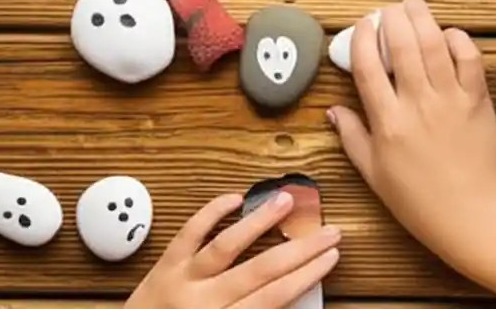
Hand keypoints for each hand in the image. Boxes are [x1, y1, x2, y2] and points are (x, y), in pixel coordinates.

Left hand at [125, 193, 340, 308]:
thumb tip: (288, 295)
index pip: (275, 297)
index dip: (307, 274)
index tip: (331, 256)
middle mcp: (203, 302)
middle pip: (261, 270)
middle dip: (300, 249)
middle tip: (329, 231)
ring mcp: (181, 281)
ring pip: (226, 246)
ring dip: (259, 222)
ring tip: (286, 201)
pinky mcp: (163, 266)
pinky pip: (188, 233)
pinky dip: (211, 212)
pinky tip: (235, 198)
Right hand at [329, 0, 495, 267]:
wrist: (473, 215)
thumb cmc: (419, 201)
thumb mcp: (374, 175)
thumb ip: (353, 137)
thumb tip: (333, 110)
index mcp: (387, 123)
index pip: (368, 68)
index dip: (361, 39)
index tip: (360, 25)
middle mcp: (417, 104)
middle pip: (401, 45)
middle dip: (392, 17)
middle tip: (389, 8)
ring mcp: (450, 99)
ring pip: (434, 43)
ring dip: (422, 17)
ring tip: (413, 4)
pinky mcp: (478, 99)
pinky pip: (470, 58)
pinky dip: (458, 39)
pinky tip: (448, 35)